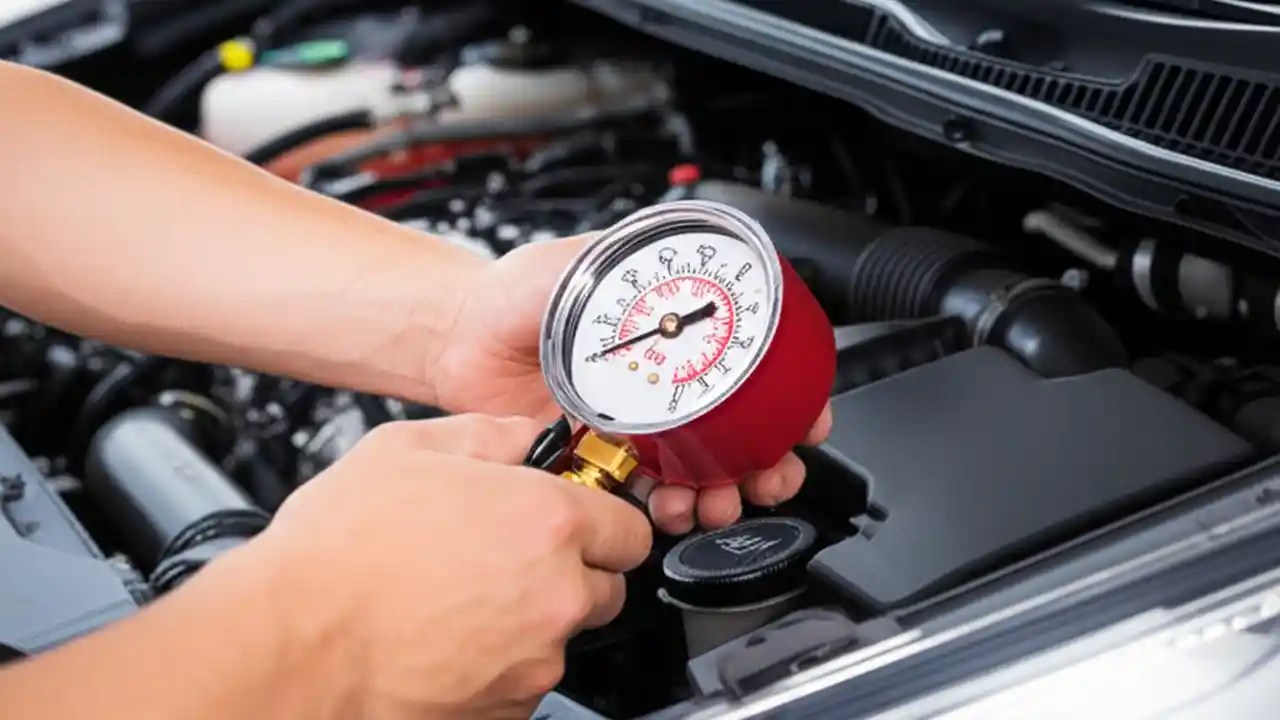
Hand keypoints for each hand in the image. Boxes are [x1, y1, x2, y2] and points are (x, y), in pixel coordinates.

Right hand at [246, 415, 651, 718]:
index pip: (631, 526)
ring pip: (563, 633)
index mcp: (548, 521)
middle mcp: (556, 594)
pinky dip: (500, 660)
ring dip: (532, 615)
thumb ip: (490, 434)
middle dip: (572, 568)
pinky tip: (447, 635)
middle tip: (510, 555)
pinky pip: (524, 677)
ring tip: (461, 595)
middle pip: (607, 584)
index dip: (602, 517)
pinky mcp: (508, 707)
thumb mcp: (409, 448)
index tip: (577, 516)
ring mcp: (535, 659)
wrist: (291, 644)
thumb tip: (526, 436)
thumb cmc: (338, 552)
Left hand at [433, 235, 833, 534]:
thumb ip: (623, 267)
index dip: (788, 395)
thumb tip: (673, 271)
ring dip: (724, 493)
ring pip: (703, 469)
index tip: (806, 418)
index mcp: (672, 332)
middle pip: (741, 429)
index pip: (749, 364)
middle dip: (768, 461)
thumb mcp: (575, 263)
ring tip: (717, 502)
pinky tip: (672, 508)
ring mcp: (638, 425)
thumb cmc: (512, 294)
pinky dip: (670, 508)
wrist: (458, 341)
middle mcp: (664, 382)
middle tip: (769, 476)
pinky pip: (650, 493)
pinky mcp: (606, 460)